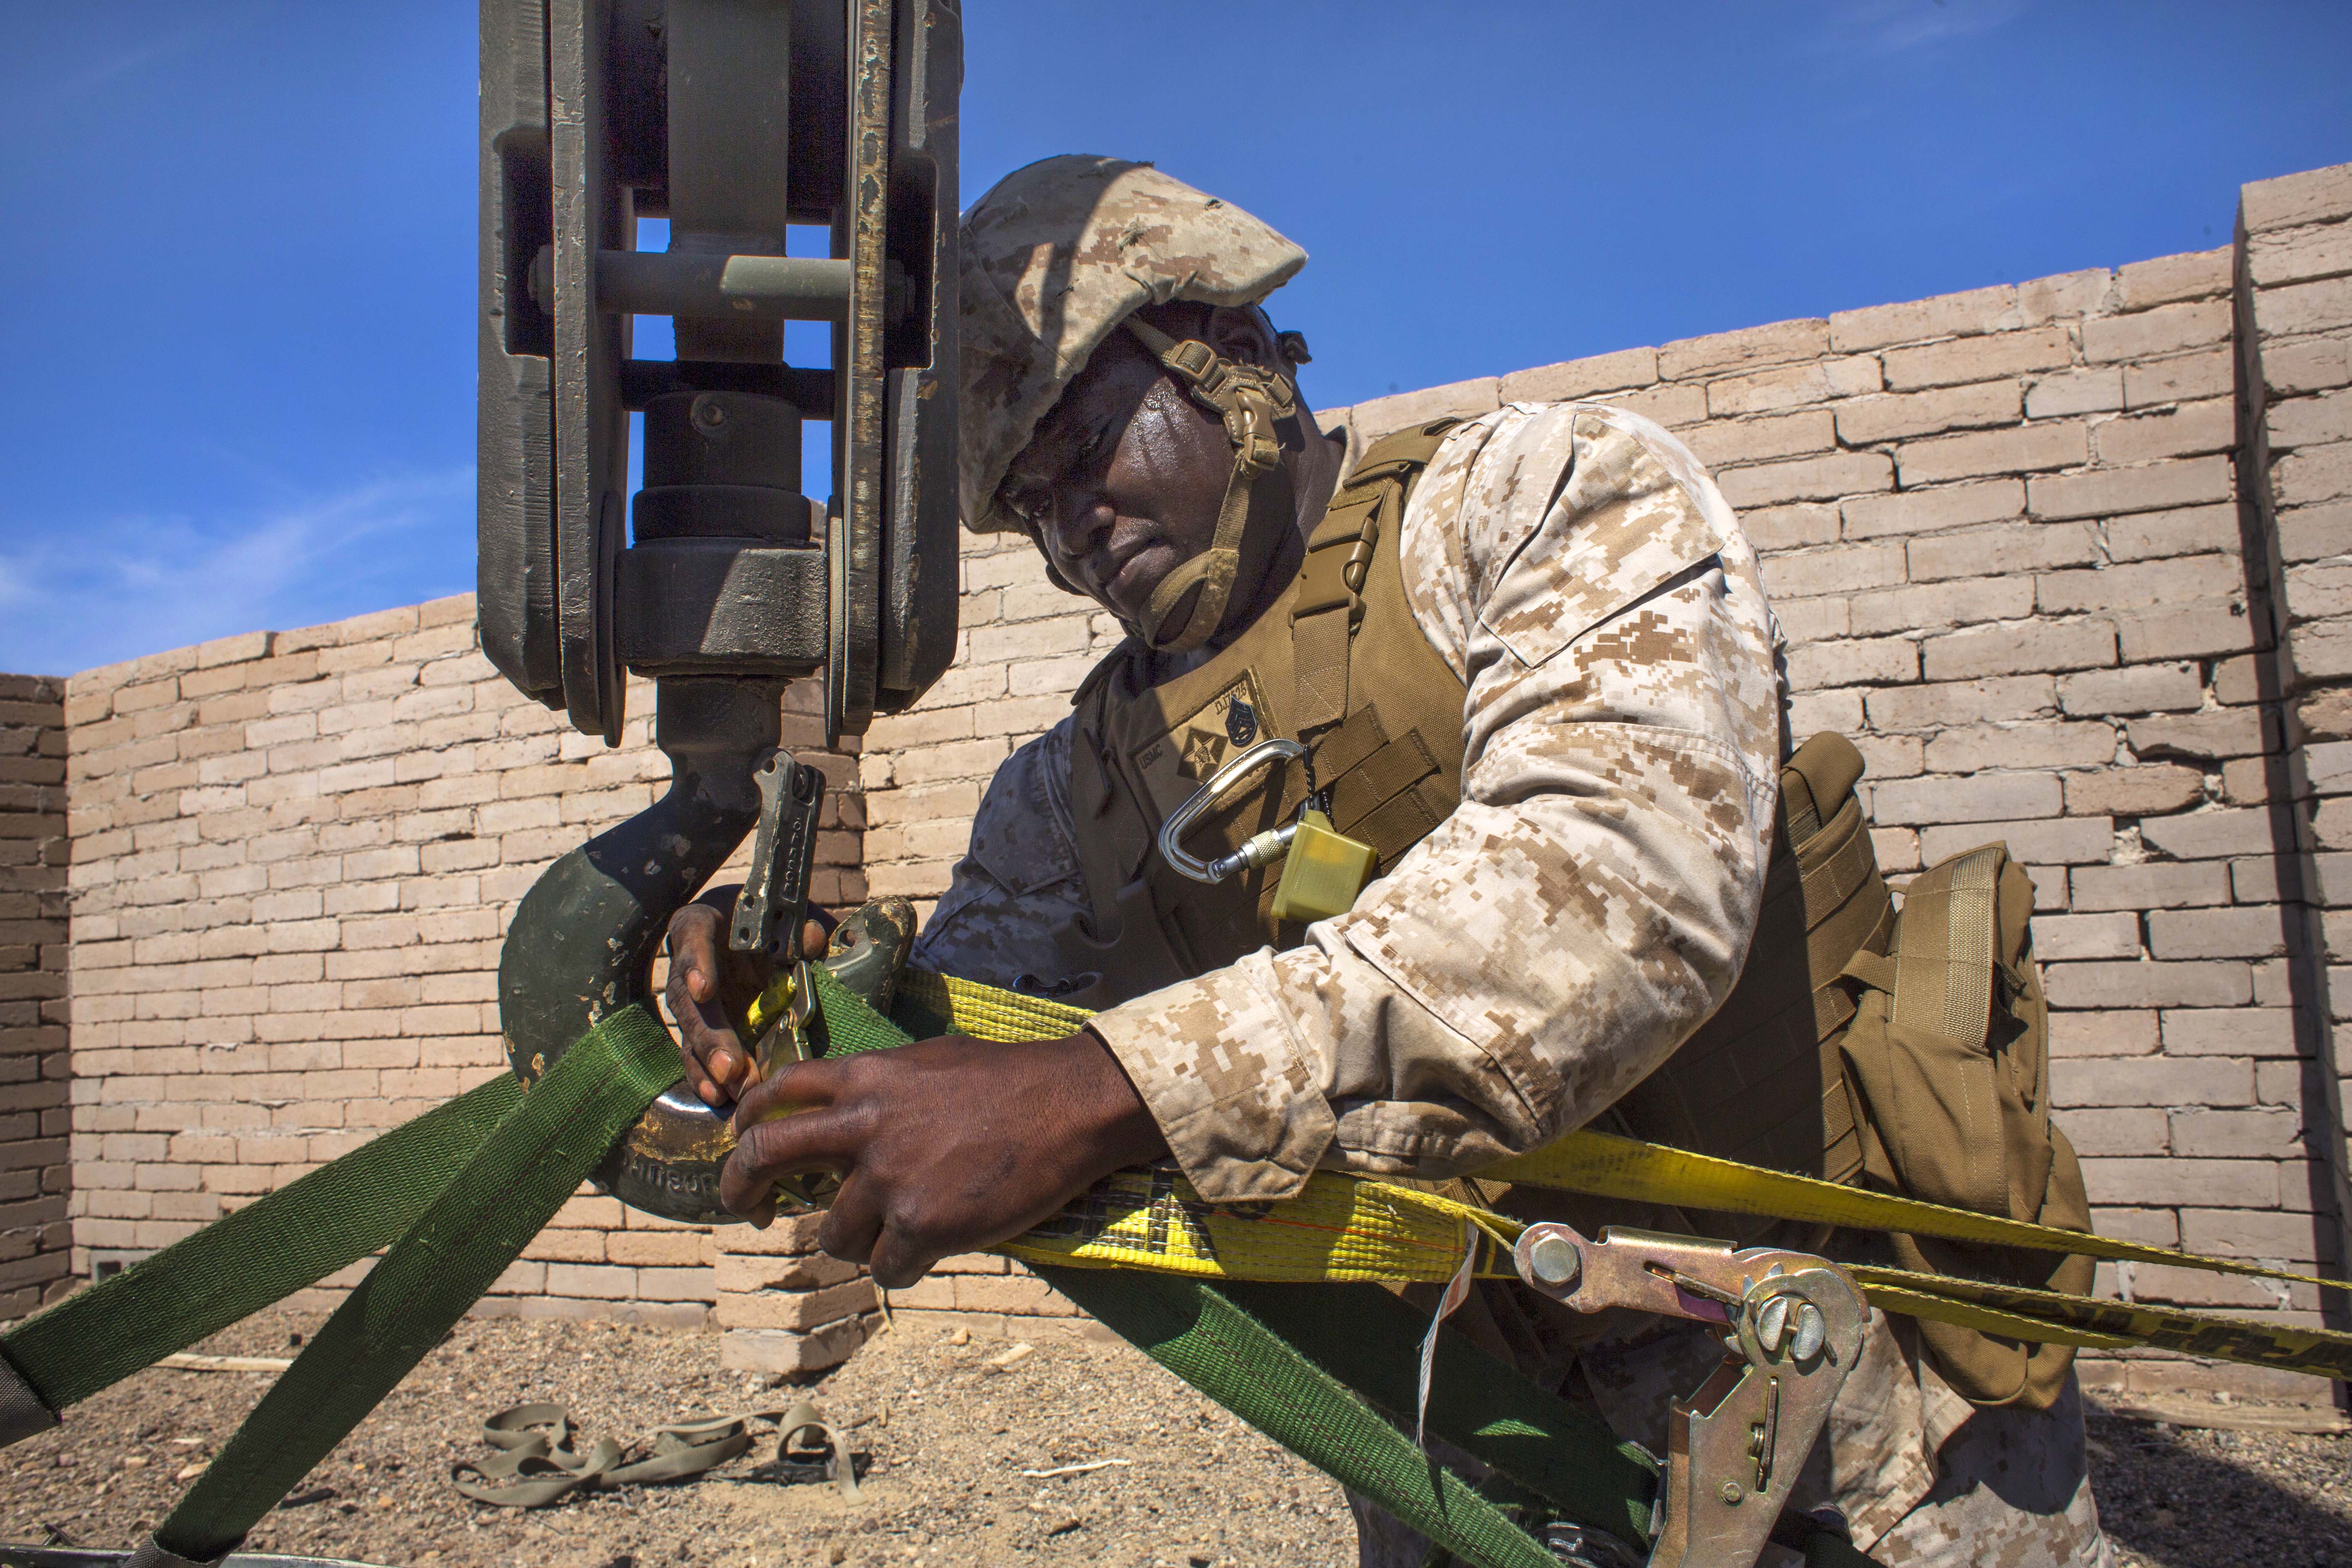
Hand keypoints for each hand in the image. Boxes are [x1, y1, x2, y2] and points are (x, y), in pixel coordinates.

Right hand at [663, 896, 832, 1107]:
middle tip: (728, 1066)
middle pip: (688, 999)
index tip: (705, 990)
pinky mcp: (700, 1027)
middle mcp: (688, 962)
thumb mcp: (786, 914)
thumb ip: (799, 924)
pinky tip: (718, 1097)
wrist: (758, 931)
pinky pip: (696, 1053)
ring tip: (727, 1088)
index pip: (693, 935)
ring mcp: (691, 999)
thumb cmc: (770, 918)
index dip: (696, 962)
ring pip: (690, 1032)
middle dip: (709, 1035)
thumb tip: (811, 939)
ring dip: (708, 1063)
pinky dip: (706, 1076)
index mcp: (702, 923)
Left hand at [723, 1029, 1168, 1287]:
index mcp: (867, 1079)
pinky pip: (884, 1268)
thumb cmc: (1011, 1081)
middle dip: (740, 1187)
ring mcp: (889, 1178)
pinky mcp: (921, 1224)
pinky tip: (931, 1252)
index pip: (779, 1091)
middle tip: (748, 1210)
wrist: (1069, 1105)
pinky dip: (901, 1268)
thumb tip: (854, 1108)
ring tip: (898, 1232)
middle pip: (766, 1155)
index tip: (740, 1142)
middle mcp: (865, 1126)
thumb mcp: (933, 1063)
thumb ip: (884, 1088)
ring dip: (857, 1242)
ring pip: (833, 1235)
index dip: (747, 1119)